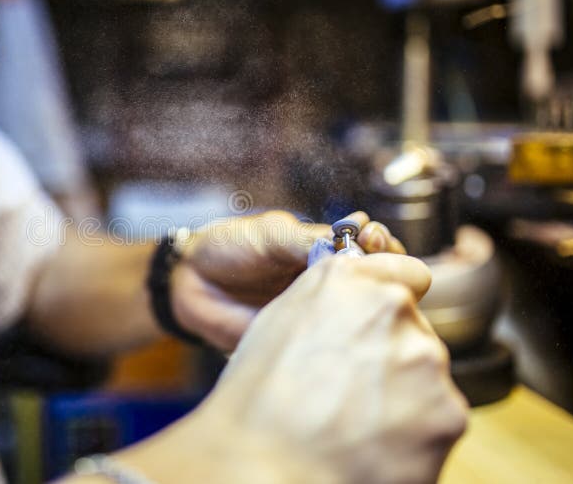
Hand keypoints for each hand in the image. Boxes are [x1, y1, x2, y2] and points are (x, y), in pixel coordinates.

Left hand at [171, 210, 405, 349]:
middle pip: (373, 279)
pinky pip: (329, 338)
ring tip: (364, 292)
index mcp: (321, 248)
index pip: (369, 246)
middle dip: (385, 270)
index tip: (375, 240)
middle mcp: (325, 279)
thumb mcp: (270, 233)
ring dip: (368, 304)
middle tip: (375, 263)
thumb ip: (308, 239)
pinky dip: (343, 334)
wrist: (187, 282)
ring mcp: (315, 309)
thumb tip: (351, 244)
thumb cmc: (227, 247)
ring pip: (356, 310)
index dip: (381, 244)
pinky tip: (345, 327)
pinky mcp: (300, 336)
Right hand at [201, 253, 466, 481]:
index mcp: (349, 280)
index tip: (379, 325)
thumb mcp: (281, 321)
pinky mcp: (448, 413)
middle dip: (393, 355)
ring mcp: (425, 360)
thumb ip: (331, 297)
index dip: (391, 303)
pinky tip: (373, 444)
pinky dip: (415, 434)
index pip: (407, 273)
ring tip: (356, 423)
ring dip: (405, 395)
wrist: (263, 468)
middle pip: (414, 331)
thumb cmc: (257, 401)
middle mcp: (394, 309)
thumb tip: (356, 298)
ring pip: (426, 377)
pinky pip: (437, 419)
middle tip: (350, 390)